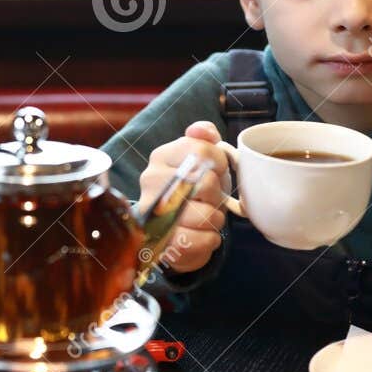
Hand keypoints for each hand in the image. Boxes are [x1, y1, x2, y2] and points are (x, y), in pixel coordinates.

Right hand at [138, 121, 230, 275]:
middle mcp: (151, 180)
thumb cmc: (194, 189)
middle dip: (217, 195)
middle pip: (206, 183)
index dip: (220, 164)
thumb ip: (204, 137)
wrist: (177, 227)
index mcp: (161, 156)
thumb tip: (201, 130)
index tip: (215, 171)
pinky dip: (209, 239)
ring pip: (204, 215)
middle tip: (210, 199)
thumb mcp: (202, 158)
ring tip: (207, 217)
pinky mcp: (160, 241)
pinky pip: (198, 241)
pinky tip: (203, 234)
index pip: (202, 151)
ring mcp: (153, 211)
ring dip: (215, 219)